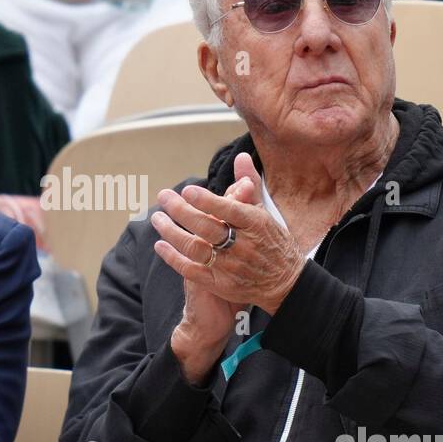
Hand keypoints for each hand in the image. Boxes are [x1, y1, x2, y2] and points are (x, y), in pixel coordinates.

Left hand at [153, 154, 302, 374]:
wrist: (284, 283)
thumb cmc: (272, 242)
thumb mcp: (265, 212)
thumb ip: (250, 184)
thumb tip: (241, 156)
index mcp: (256, 224)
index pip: (229, 210)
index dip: (207, 201)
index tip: (187, 191)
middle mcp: (244, 246)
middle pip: (208, 228)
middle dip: (181, 212)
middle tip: (163, 197)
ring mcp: (232, 267)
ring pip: (196, 249)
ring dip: (172, 233)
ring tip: (157, 218)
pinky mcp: (222, 284)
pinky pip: (192, 270)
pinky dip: (173, 258)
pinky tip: (160, 245)